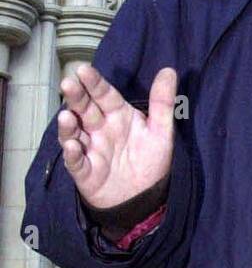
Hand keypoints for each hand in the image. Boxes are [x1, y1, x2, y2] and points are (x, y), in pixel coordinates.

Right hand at [57, 63, 176, 209]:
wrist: (144, 198)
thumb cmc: (150, 161)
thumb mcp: (161, 132)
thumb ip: (163, 102)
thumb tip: (169, 70)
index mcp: (118, 116)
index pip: (105, 95)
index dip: (95, 83)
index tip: (84, 69)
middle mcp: (100, 129)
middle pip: (85, 109)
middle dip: (76, 97)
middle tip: (68, 83)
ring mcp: (90, 149)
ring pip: (74, 133)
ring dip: (68, 125)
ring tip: (67, 116)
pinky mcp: (85, 171)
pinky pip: (76, 162)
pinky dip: (72, 154)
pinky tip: (73, 146)